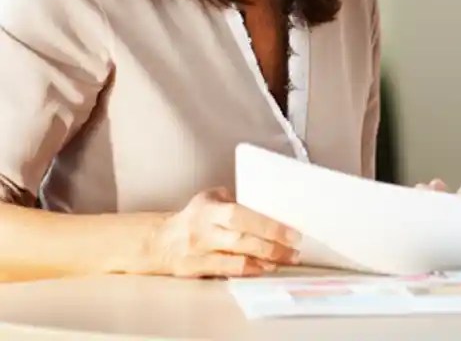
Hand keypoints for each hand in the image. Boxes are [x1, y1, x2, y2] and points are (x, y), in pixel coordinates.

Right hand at [139, 188, 300, 277]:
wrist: (158, 241)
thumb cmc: (192, 218)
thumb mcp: (210, 199)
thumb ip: (236, 198)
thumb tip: (267, 199)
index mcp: (209, 209)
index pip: (241, 215)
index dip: (268, 225)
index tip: (291, 232)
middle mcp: (204, 231)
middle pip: (242, 239)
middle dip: (273, 246)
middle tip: (295, 249)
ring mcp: (200, 252)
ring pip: (237, 258)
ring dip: (265, 261)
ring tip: (286, 260)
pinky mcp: (197, 269)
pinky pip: (227, 271)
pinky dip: (249, 270)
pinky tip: (264, 268)